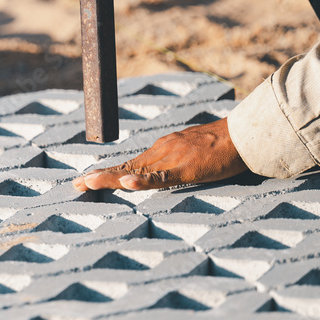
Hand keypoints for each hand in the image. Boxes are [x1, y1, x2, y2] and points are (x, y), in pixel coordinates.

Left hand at [72, 118, 247, 190]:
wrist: (242, 135)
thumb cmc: (220, 145)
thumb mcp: (190, 154)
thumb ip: (174, 163)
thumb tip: (159, 173)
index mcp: (162, 150)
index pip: (129, 164)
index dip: (107, 173)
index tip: (86, 179)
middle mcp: (161, 152)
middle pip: (126, 166)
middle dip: (100, 176)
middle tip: (76, 184)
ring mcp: (172, 159)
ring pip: (136, 171)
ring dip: (112, 178)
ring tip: (89, 182)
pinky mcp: (186, 168)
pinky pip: (162, 176)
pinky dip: (144, 180)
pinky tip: (128, 184)